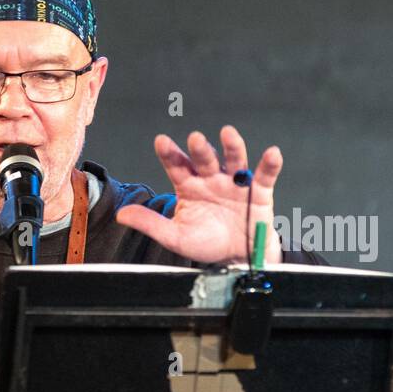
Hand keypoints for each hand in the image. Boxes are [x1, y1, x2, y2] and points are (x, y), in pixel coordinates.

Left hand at [114, 125, 283, 264]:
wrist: (236, 258)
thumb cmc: (204, 243)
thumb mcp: (174, 236)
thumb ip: (150, 224)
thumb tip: (120, 215)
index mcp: (189, 187)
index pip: (177, 166)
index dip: (170, 153)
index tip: (161, 141)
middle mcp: (211, 179)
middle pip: (204, 160)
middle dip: (200, 149)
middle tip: (194, 138)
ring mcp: (235, 183)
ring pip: (233, 160)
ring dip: (232, 146)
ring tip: (227, 133)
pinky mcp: (258, 191)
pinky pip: (264, 175)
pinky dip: (270, 164)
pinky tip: (272, 153)